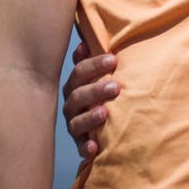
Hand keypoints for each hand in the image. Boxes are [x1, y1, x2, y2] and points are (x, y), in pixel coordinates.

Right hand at [62, 42, 119, 158]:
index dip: (94, 65)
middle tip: (116, 87)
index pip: (80, 71)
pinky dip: (86, 147)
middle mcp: (72, 103)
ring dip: (90, 117)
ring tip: (105, 113)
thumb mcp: (99, 71)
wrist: (100, 119)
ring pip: (76, 121)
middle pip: (78, 95)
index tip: (114, 60)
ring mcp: (74, 123)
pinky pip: (80, 146)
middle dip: (96, 90)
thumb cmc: (101, 87)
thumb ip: (94, 57)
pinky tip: (95, 148)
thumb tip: (85, 40)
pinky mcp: (80, 142)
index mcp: (76, 83)